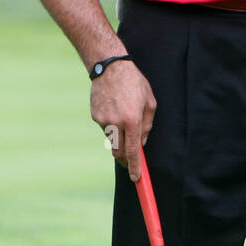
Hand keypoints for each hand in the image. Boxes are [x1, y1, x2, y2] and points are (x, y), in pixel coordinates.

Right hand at [90, 59, 156, 181]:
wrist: (109, 67)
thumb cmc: (134, 83)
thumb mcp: (150, 102)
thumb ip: (147, 125)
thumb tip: (141, 143)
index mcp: (132, 120)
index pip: (133, 151)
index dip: (135, 167)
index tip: (137, 179)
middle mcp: (116, 122)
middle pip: (119, 152)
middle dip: (125, 160)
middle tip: (131, 160)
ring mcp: (103, 120)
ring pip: (112, 140)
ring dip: (119, 139)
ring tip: (124, 119)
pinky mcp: (95, 116)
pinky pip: (105, 128)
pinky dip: (111, 127)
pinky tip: (115, 110)